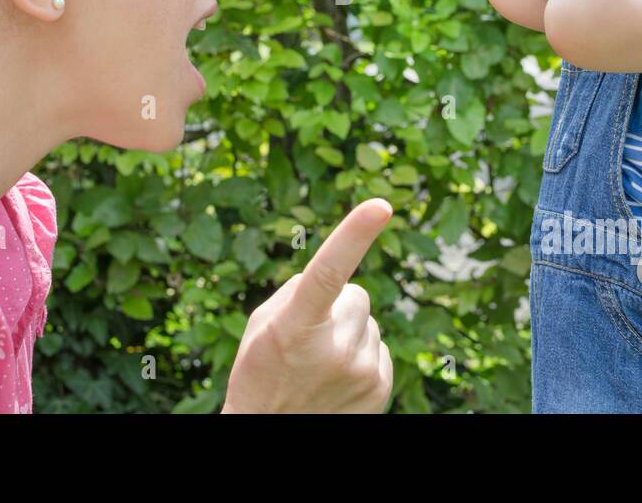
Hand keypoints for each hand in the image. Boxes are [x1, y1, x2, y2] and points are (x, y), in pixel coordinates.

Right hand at [221, 198, 393, 412]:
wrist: (270, 435)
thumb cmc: (260, 374)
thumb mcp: (262, 325)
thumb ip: (298, 291)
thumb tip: (339, 273)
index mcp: (296, 325)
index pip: (329, 270)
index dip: (355, 234)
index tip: (380, 206)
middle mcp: (334, 348)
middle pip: (357, 295)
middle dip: (339, 306)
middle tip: (312, 337)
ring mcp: (361, 370)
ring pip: (368, 323)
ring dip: (350, 334)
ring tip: (321, 364)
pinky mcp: (380, 387)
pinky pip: (379, 348)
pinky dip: (361, 356)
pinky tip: (337, 378)